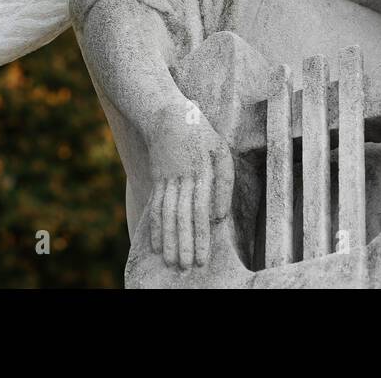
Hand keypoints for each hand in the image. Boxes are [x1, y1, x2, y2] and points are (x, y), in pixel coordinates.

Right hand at [143, 100, 233, 269]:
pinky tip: (155, 244)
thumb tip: (219, 216)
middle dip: (185, 244)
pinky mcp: (157, 179)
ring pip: (168, 215)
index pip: (201, 209)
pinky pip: (156, 206)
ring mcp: (167, 179)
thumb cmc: (200, 132)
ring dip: (169, 240)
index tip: (202, 256)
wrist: (164, 113)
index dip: (201, 234)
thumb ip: (224, 182)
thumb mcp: (220, 149)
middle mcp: (183, 177)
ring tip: (171, 262)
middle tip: (187, 268)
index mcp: (202, 170)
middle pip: (183, 217)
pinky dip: (155, 227)